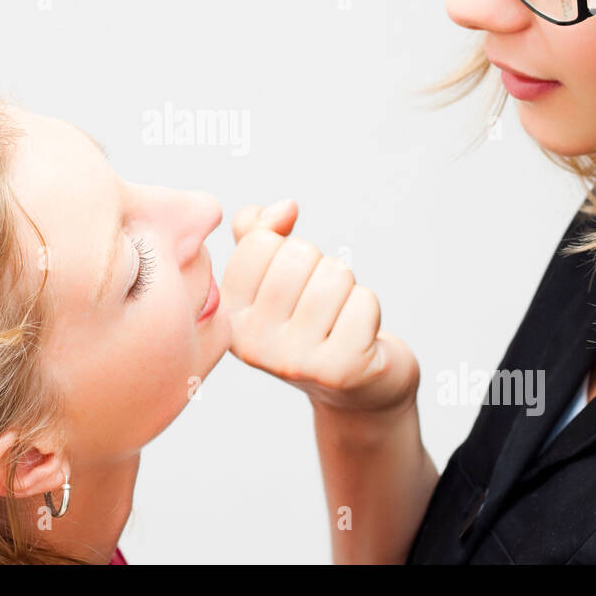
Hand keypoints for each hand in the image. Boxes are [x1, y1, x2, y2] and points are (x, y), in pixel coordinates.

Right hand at [222, 199, 419, 416]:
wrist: (354, 386)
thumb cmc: (312, 322)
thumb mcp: (271, 275)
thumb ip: (258, 231)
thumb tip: (285, 208)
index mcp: (228, 316)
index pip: (259, 242)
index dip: (287, 250)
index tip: (291, 287)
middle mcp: (252, 343)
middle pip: (298, 254)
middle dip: (320, 266)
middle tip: (320, 305)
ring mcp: (294, 361)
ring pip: (334, 274)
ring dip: (346, 288)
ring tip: (337, 319)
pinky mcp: (340, 370)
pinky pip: (364, 301)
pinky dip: (368, 309)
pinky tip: (357, 337)